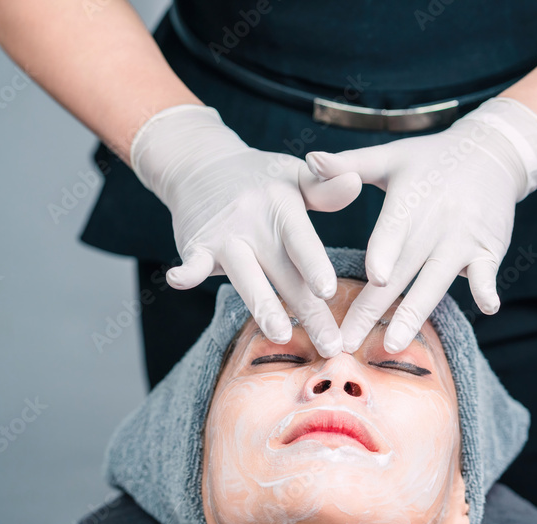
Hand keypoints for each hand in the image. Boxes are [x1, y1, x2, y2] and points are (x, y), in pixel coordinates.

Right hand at [130, 104, 361, 356]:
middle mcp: (253, 221)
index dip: (313, 265)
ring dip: (262, 306)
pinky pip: (191, 261)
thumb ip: (326, 190)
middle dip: (308, 311)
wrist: (201, 163)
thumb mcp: (294, 176)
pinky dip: (185, 270)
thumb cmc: (260, 179)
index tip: (328, 291)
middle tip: (331, 346)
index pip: (301, 240)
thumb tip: (356, 183)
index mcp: (282, 206)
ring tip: (280, 334)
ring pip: (246, 276)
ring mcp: (224, 234)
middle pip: (284, 272)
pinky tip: (180, 280)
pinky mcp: (197, 245)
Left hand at [305, 97, 536, 352]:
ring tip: (394, 344)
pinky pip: (485, 272)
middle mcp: (437, 221)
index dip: (385, 252)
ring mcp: (463, 238)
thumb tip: (310, 159)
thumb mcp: (390, 157)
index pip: (394, 230)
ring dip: (416, 314)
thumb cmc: (429, 161)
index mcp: (409, 199)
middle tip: (348, 341)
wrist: (491, 153)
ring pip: (435, 281)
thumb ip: (349, 165)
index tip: (374, 278)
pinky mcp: (488, 249)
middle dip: (375, 308)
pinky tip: (487, 306)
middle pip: (403, 270)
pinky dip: (486, 287)